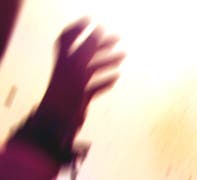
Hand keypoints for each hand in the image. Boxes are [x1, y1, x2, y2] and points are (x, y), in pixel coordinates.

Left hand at [35, 19, 122, 150]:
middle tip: (117, 38)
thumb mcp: (77, 67)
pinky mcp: (80, 98)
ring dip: (107, 61)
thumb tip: (98, 32)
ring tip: (122, 57)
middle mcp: (69, 69)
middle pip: (85, 51)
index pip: (69, 37)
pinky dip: (105, 81)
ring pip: (92, 68)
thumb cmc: (65, 95)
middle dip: (101, 44)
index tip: (94, 22)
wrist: (57, 123)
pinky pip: (94, 86)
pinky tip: (115, 79)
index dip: (80, 28)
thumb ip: (87, 49)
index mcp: (65, 60)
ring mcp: (74, 83)